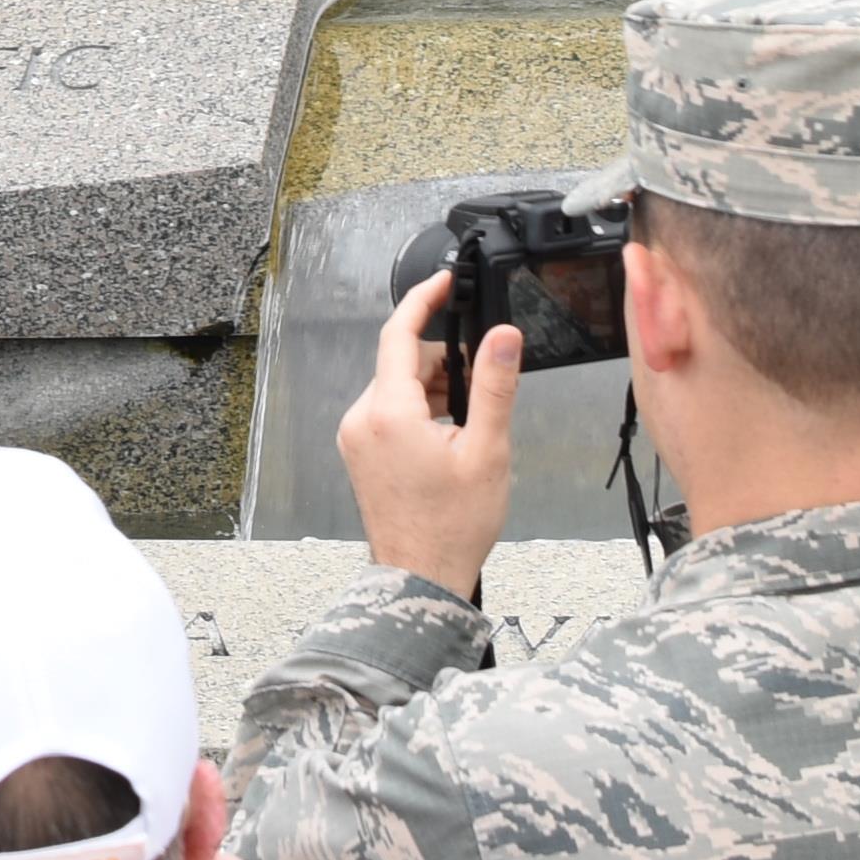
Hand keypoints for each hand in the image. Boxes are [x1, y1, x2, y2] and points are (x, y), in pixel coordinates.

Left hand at [337, 271, 527, 599]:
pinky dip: (419, 410)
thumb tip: (503, 336)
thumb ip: (493, 386)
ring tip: (469, 427)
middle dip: (443, 363)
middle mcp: (362, 419)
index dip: (424, 300)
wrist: (420, 577)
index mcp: (388, 412)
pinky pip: (388, 411)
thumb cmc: (452, 525)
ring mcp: (357, 437)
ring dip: (433, 390)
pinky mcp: (360, 452)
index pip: (398, 333)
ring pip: (396, 387)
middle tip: (482, 387)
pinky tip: (449, 437)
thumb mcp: (487, 450)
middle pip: (401, 362)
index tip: (446, 282)